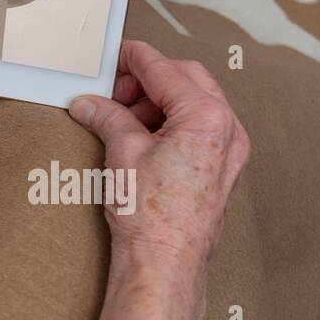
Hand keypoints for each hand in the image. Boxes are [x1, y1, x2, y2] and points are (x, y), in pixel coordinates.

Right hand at [68, 40, 250, 269]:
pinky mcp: (223, 167)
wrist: (165, 263)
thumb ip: (107, 117)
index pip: (164, 69)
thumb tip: (89, 103)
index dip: (133, 58)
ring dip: (159, 100)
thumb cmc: (151, 215)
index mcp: (206, 116)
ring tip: (124, 118)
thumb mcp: (122, 151)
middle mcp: (227, 129)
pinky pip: (201, 126)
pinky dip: (173, 120)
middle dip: (147, 79)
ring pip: (195, 101)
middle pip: (186, 78)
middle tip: (114, 92)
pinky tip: (144, 135)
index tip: (114, 56)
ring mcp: (230, 149)